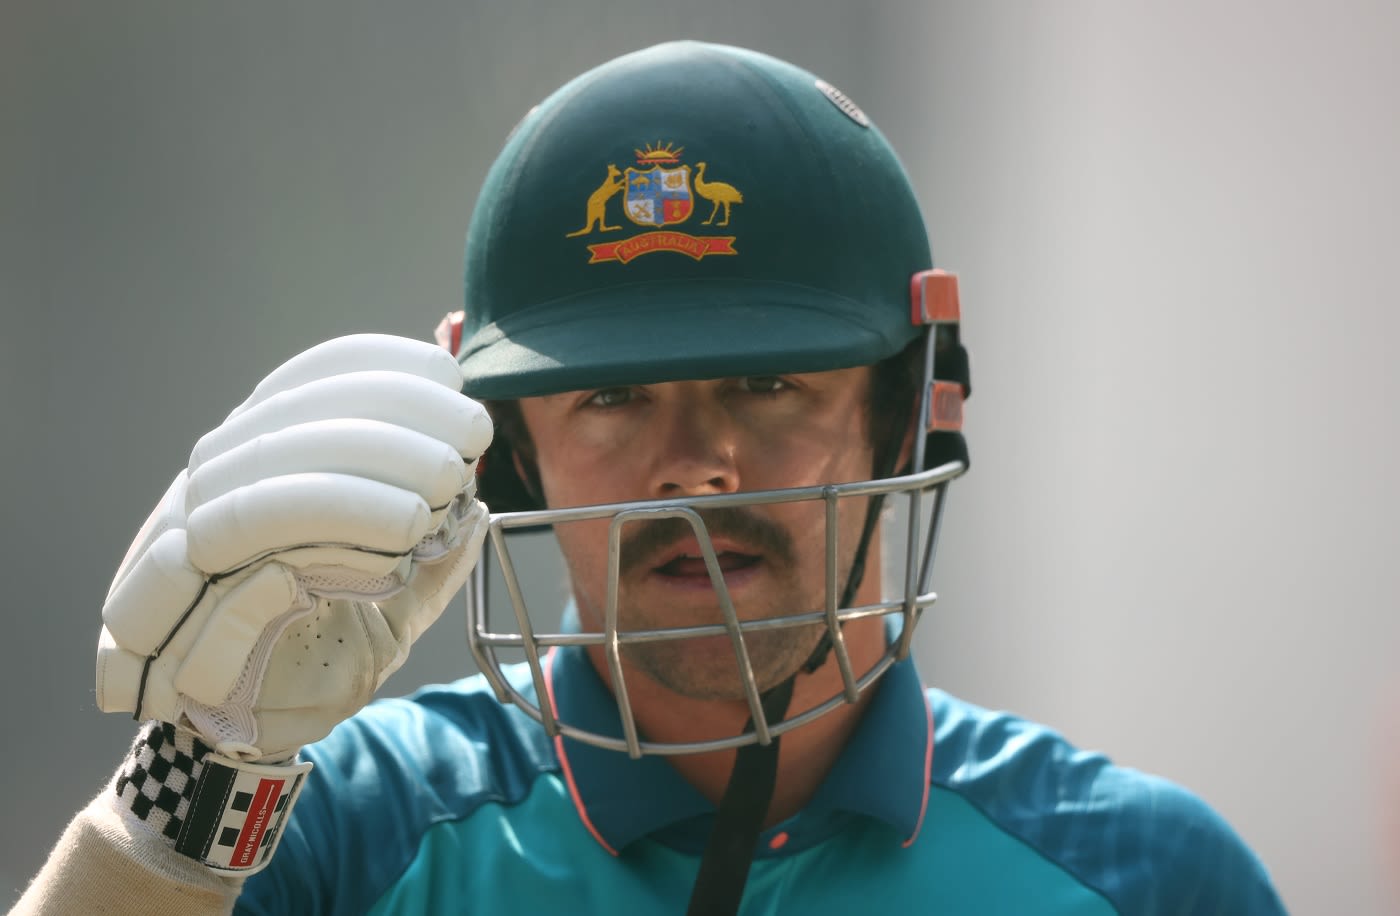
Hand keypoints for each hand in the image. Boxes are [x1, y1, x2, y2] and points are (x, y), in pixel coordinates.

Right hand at [96, 334, 492, 761]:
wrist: (244, 738)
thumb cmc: (316, 654)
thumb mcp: (395, 594)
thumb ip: (432, 537)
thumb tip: (479, 477)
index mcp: (256, 461)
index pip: (306, 382)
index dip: (377, 365)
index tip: (448, 375)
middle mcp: (210, 480)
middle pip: (291, 416)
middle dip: (392, 416)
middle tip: (469, 440)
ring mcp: (181, 530)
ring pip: (268, 470)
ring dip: (366, 469)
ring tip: (442, 491)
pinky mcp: (172, 590)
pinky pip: (247, 538)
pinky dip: (329, 524)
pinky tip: (398, 537)